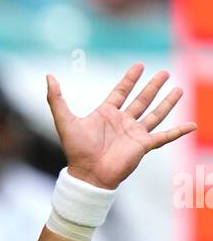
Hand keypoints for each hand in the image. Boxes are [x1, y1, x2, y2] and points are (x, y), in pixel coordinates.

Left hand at [45, 63, 196, 189]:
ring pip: (155, 114)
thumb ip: (56, 98)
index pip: (121, 92)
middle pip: (141, 100)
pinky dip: (179, 131)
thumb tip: (48, 77)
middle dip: (152, 86)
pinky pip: (164, 137)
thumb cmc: (75, 151)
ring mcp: (134, 134)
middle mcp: (122, 122)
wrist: (87, 175)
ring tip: (178, 88)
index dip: (130, 79)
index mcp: (106, 114)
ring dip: (167, 102)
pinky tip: (192, 125)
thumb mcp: (64, 120)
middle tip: (164, 72)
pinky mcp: (143, 146)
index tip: (139, 65)